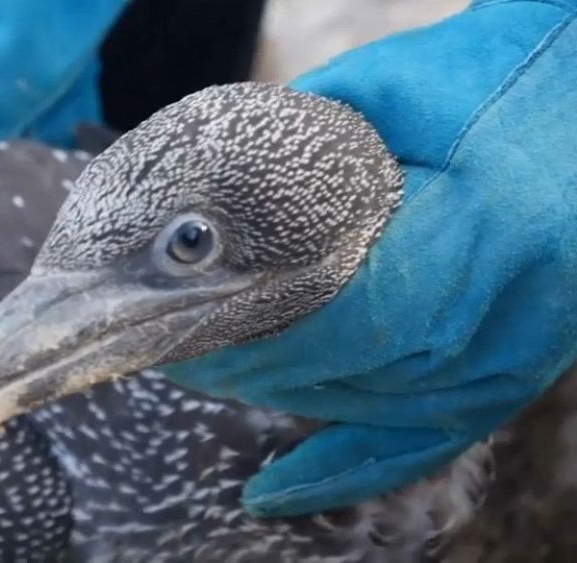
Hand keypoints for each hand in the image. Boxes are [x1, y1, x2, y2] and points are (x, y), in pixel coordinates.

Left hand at [165, 0, 576, 516]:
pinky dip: (348, 468)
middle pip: (359, 367)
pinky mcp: (523, 367)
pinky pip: (429, 439)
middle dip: (257, 367)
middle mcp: (520, 304)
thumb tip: (217, 195)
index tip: (189, 330)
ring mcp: (529, 346)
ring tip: (213, 377)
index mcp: (490, 222)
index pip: (352, 312)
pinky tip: (274, 489)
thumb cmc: (503, 70)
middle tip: (178, 354)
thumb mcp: (400, 84)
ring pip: (383, 406)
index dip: (263, 335)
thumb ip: (310, 137)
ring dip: (288, 399)